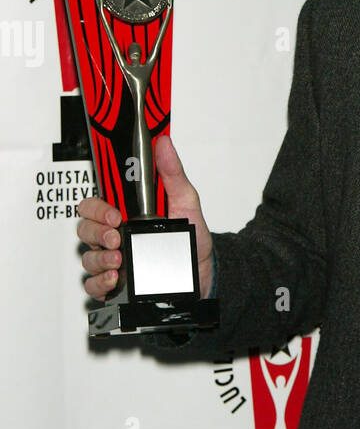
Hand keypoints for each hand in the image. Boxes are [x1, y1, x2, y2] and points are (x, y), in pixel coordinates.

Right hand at [76, 135, 213, 300]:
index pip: (95, 204)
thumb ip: (172, 173)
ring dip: (99, 259)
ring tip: (119, 260)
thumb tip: (163, 143)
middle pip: (86, 228)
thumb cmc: (191, 235)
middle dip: (97, 233)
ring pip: (87, 257)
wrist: (205, 270)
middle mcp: (115, 234)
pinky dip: (99, 283)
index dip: (98, 207)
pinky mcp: (116, 283)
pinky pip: (93, 284)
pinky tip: (114, 279)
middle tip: (117, 237)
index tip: (115, 214)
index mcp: (126, 211)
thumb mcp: (186, 201)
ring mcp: (113, 259)